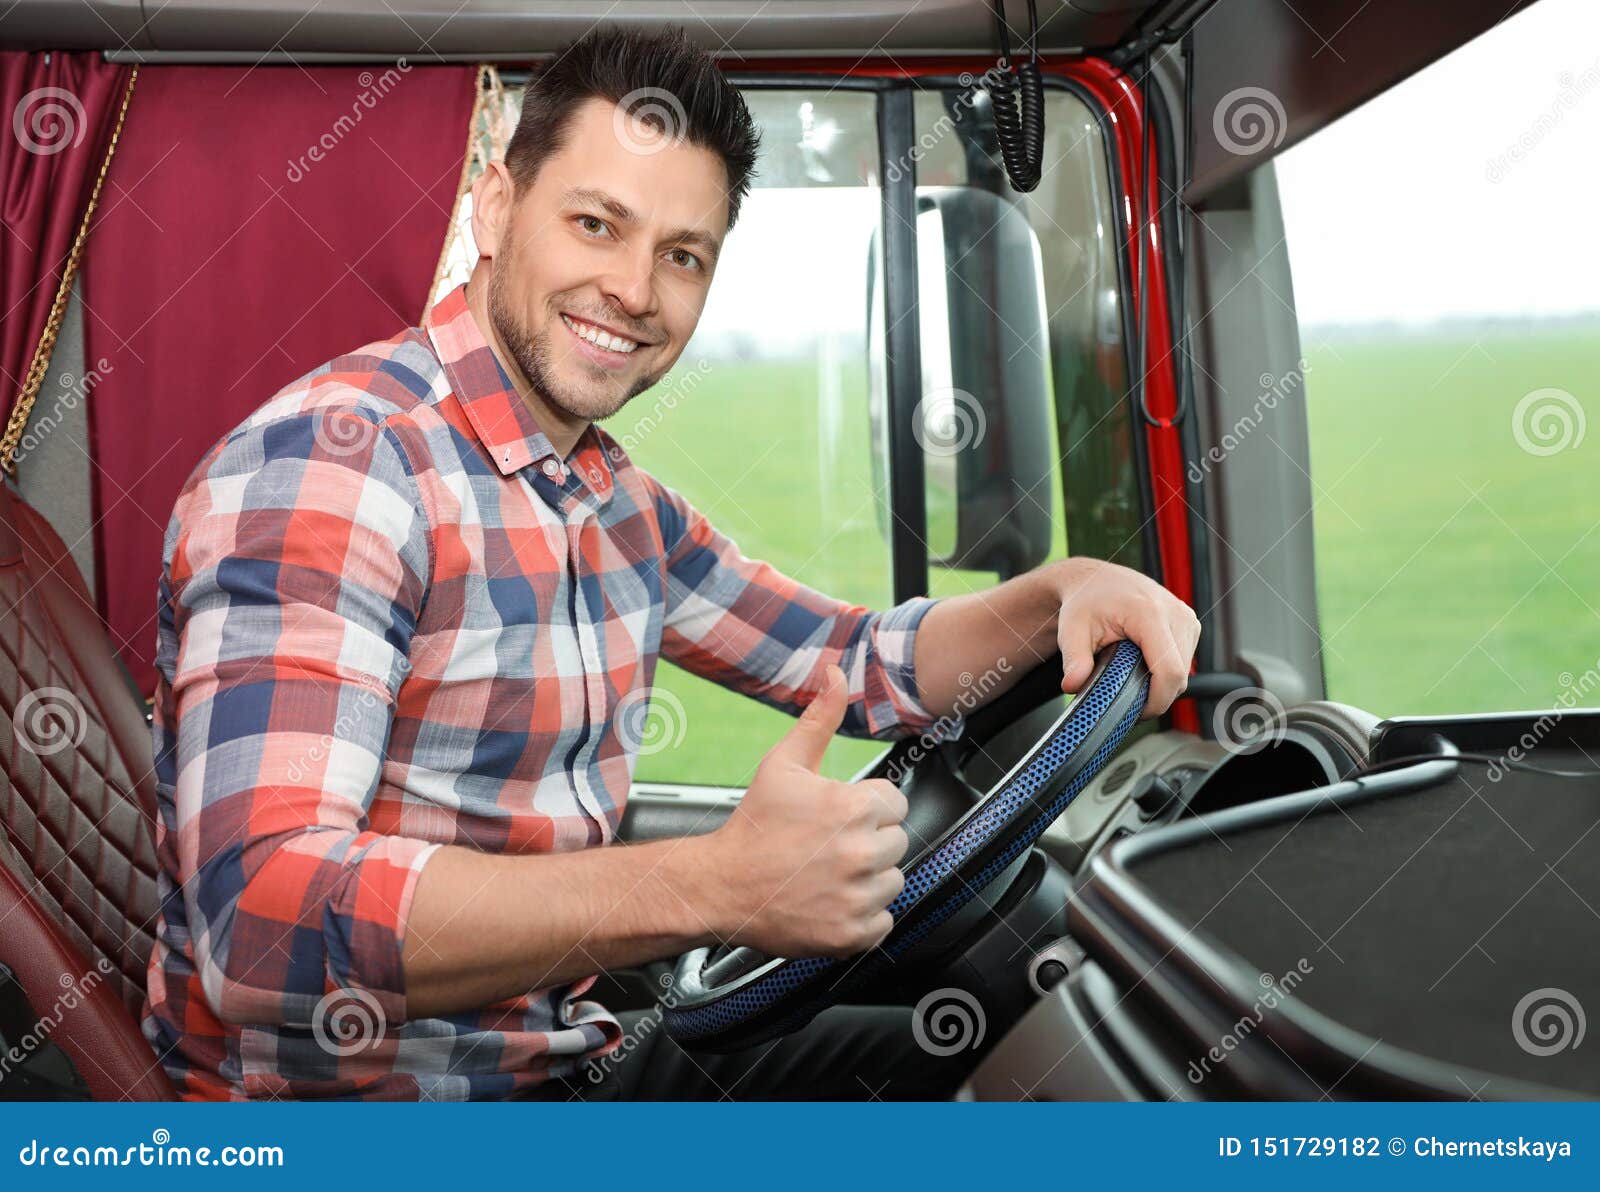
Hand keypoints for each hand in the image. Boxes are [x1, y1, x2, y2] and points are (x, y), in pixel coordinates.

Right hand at [705, 665, 908, 958]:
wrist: (721, 885)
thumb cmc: (753, 825)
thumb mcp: (784, 763)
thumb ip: (820, 717)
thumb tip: (836, 673)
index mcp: (853, 807)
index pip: (894, 803)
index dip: (867, 808)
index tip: (838, 818)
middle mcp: (861, 852)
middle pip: (896, 842)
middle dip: (868, 842)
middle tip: (828, 846)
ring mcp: (858, 896)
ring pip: (892, 881)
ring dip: (868, 879)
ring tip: (828, 873)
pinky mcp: (853, 933)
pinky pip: (882, 921)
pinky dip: (862, 916)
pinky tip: (831, 901)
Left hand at [1050, 558, 1201, 717]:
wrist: (1096, 579)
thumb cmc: (1085, 602)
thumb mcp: (1071, 630)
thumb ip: (1074, 660)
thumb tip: (1072, 686)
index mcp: (1149, 614)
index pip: (1169, 670)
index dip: (1157, 700)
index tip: (1135, 712)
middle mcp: (1175, 614)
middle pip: (1178, 676)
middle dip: (1155, 696)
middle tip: (1125, 699)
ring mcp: (1186, 618)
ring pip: (1184, 672)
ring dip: (1161, 684)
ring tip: (1130, 678)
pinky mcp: (1189, 623)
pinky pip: (1184, 661)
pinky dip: (1166, 671)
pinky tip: (1142, 665)